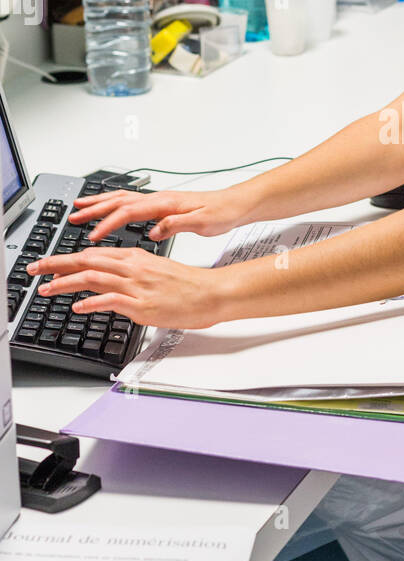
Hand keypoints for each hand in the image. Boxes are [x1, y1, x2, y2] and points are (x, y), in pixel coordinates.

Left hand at [26, 248, 229, 327]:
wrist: (212, 292)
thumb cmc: (188, 285)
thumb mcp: (155, 273)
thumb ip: (130, 275)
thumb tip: (107, 284)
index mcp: (135, 257)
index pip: (93, 254)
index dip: (66, 258)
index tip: (48, 264)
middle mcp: (133, 268)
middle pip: (87, 261)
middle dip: (56, 265)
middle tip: (35, 270)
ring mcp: (137, 285)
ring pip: (93, 277)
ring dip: (65, 283)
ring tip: (47, 289)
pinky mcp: (142, 304)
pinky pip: (110, 300)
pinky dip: (90, 303)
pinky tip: (78, 307)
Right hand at [68, 187, 245, 242]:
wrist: (235, 204)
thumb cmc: (222, 213)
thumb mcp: (203, 223)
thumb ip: (177, 225)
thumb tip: (155, 230)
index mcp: (165, 203)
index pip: (128, 211)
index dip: (108, 223)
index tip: (93, 237)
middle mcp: (159, 198)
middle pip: (118, 200)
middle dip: (94, 209)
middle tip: (73, 218)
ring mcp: (159, 200)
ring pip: (122, 198)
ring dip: (100, 204)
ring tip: (80, 210)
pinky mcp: (162, 204)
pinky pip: (131, 202)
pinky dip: (114, 205)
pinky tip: (109, 212)